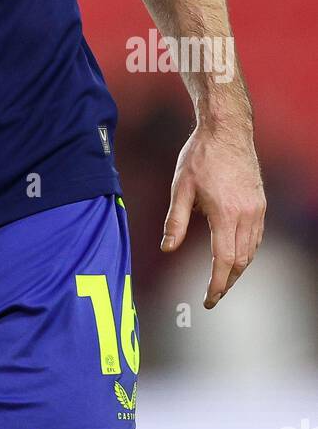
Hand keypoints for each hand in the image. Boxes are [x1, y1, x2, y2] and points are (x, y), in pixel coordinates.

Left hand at [160, 123, 265, 307]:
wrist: (227, 129)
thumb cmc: (201, 154)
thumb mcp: (180, 186)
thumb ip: (175, 220)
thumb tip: (167, 248)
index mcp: (225, 212)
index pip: (224, 260)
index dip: (217, 284)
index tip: (209, 299)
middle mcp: (246, 214)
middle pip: (241, 261)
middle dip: (228, 282)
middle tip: (213, 294)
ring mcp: (257, 209)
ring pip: (252, 251)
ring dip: (238, 268)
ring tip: (222, 279)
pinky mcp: (261, 203)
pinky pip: (257, 236)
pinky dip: (247, 251)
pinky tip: (235, 254)